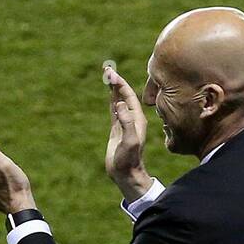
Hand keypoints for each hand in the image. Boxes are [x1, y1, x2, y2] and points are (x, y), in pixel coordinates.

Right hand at [103, 68, 151, 201]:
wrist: (126, 174)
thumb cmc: (129, 160)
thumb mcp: (129, 141)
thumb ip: (126, 122)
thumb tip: (119, 105)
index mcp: (137, 119)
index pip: (128, 96)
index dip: (120, 84)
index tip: (111, 74)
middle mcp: (132, 118)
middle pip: (124, 95)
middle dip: (116, 82)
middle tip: (106, 69)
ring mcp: (125, 123)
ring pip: (118, 101)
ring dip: (113, 89)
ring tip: (107, 76)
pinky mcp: (118, 129)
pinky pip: (114, 110)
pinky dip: (112, 100)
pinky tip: (109, 94)